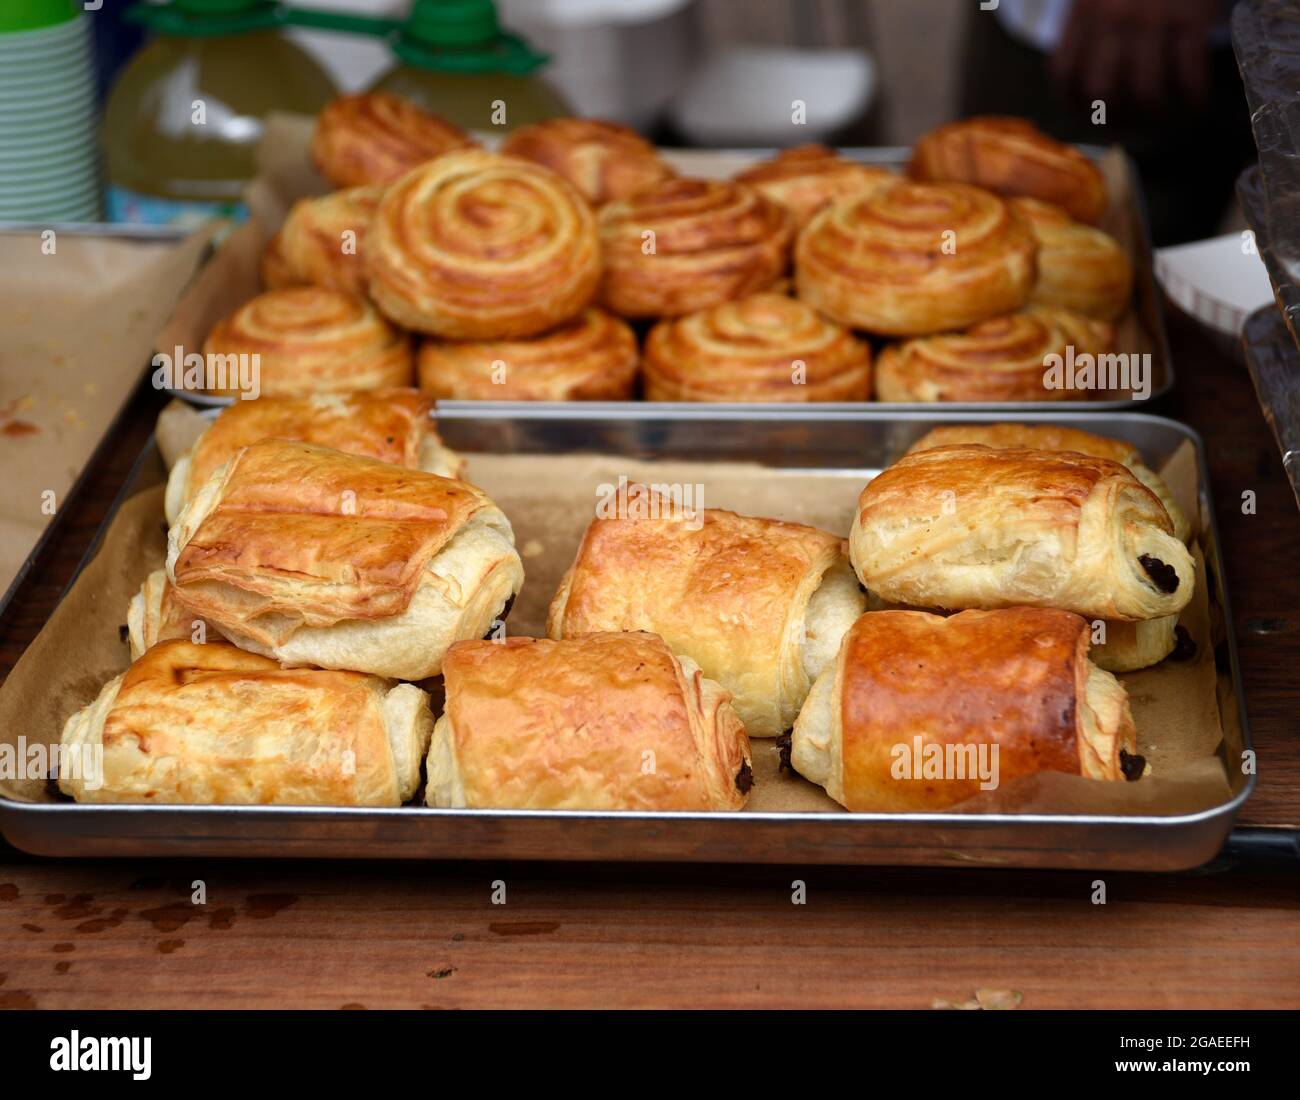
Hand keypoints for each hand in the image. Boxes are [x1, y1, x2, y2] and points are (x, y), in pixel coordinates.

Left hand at [1050, 0, 1221, 111]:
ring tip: (1167, 117)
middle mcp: (1113, 19)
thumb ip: (1087, 18)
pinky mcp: (1190, 18)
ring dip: (1156, 115)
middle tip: (1128, 123)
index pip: (1063, 71)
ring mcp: (1152, 20)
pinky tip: (1198, 105)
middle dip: (1114, 118)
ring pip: (1145, 91)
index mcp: (1084, 10)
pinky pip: (1188, 73)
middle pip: (1102, 92)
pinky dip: (1194, 97)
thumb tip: (1081, 71)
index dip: (1070, 101)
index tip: (1083, 114)